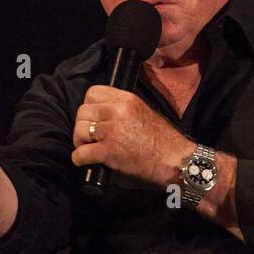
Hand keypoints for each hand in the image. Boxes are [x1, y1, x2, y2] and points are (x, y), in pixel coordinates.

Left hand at [71, 86, 193, 186]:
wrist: (174, 160)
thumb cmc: (162, 140)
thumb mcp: (142, 111)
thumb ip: (122, 109)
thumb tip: (101, 114)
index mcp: (126, 99)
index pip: (92, 93)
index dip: (89, 107)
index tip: (93, 118)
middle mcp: (117, 111)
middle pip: (82, 111)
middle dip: (82, 125)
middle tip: (89, 137)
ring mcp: (112, 131)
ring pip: (79, 130)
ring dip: (80, 141)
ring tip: (89, 148)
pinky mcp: (109, 151)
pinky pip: (81, 153)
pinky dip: (79, 159)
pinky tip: (85, 161)